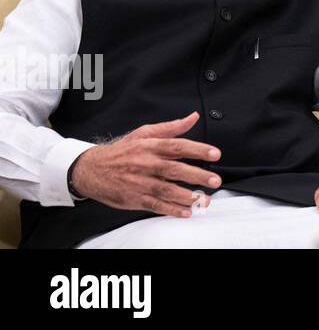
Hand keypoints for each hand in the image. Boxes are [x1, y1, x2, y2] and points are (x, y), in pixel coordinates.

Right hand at [68, 111, 222, 216]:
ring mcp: (140, 183)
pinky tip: (185, 212)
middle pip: (174, 170)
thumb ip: (171, 127)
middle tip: (215, 180)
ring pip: (166, 190)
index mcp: (150, 146)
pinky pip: (155, 205)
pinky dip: (170, 210)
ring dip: (187, 196)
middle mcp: (146, 164)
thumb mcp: (144, 133)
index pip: (177, 146)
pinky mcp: (134, 198)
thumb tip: (193, 117)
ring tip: (204, 199)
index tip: (215, 154)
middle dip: (197, 175)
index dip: (197, 149)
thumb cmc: (122, 151)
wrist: (91, 169)